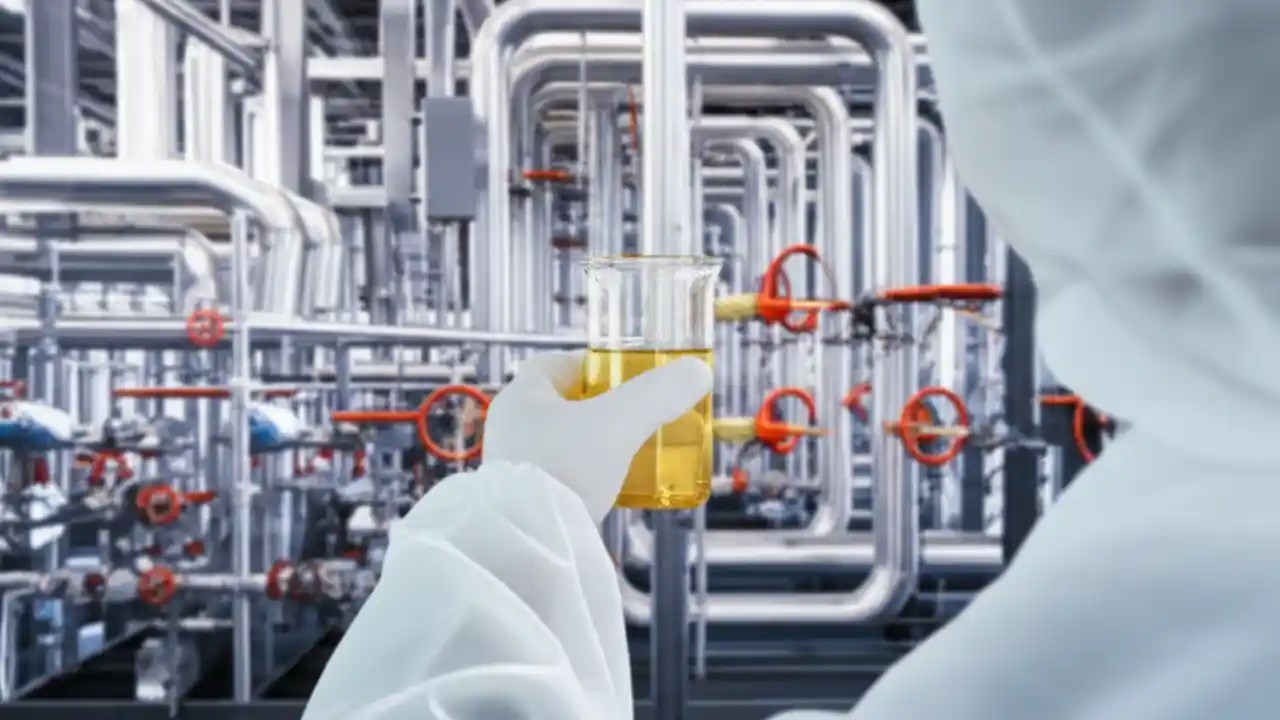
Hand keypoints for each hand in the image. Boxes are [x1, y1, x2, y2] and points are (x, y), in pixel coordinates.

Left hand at [483, 350, 712, 522]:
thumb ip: (658, 395)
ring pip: (563, 444)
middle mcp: (510, 428)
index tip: (627, 377)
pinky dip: (588, 479)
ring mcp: (512, 468)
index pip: (557, 365)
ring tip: (634, 453)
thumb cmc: (564, 468)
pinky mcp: (523, 502)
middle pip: (563, 405)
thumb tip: (697, 371)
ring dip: (597, 446)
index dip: (594, 365)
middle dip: (602, 409)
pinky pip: (561, 478)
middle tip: (638, 417)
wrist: (530, 543)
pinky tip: (616, 490)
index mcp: (521, 396)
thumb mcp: (618, 423)